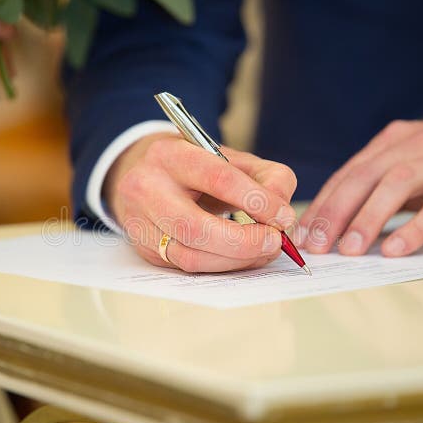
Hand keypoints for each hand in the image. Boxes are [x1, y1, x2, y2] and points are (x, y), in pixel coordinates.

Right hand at [105, 133, 298, 271]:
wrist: (148, 175)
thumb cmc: (198, 167)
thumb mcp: (232, 159)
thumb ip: (266, 178)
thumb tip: (283, 217)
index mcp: (170, 155)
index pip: (218, 179)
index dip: (257, 201)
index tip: (283, 216)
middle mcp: (146, 187)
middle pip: (196, 226)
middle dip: (244, 241)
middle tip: (274, 242)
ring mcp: (139, 222)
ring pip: (191, 255)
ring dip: (236, 260)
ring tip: (263, 251)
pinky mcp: (144, 249)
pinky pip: (187, 268)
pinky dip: (222, 266)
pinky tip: (241, 258)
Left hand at [297, 90, 422, 256]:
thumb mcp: (419, 159)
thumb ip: (387, 183)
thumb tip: (348, 218)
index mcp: (394, 142)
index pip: (348, 174)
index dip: (322, 204)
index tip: (302, 234)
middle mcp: (411, 147)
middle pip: (362, 178)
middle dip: (332, 213)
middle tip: (314, 245)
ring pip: (394, 188)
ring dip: (366, 220)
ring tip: (348, 250)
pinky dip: (415, 228)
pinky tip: (396, 250)